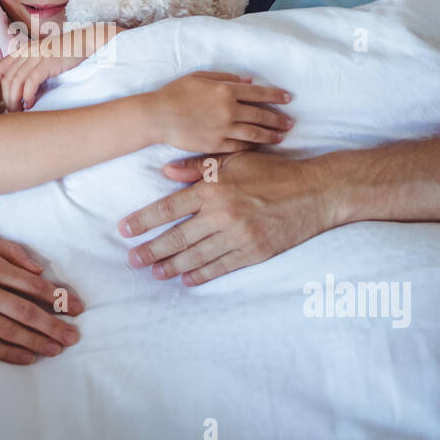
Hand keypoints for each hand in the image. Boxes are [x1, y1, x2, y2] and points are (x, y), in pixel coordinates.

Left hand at [0, 23, 125, 111]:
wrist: (85, 41)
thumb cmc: (65, 54)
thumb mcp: (42, 59)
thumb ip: (29, 72)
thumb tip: (17, 95)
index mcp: (21, 52)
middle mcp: (26, 52)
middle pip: (6, 79)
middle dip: (6, 99)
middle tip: (10, 113)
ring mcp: (36, 56)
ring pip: (16, 81)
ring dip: (15, 100)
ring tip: (19, 111)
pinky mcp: (48, 61)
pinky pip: (31, 81)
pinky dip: (27, 95)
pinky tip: (30, 104)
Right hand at [0, 233, 83, 364]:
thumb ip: (11, 250)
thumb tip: (39, 270)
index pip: (32, 285)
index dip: (58, 298)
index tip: (76, 308)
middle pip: (26, 312)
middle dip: (54, 326)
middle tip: (73, 336)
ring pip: (9, 331)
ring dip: (36, 342)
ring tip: (56, 350)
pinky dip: (9, 352)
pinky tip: (27, 357)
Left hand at [117, 150, 334, 284]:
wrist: (315, 192)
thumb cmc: (274, 172)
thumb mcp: (235, 160)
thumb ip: (199, 166)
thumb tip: (165, 173)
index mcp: (214, 188)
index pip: (169, 207)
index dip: (144, 221)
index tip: (124, 230)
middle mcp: (222, 213)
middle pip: (177, 236)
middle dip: (151, 250)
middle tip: (131, 260)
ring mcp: (238, 236)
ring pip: (196, 255)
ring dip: (172, 266)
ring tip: (154, 272)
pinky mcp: (254, 252)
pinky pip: (221, 267)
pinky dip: (202, 275)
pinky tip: (187, 280)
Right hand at [151, 72, 292, 153]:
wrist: (158, 116)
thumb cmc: (176, 92)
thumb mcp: (200, 76)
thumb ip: (226, 78)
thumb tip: (248, 81)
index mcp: (226, 91)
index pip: (259, 94)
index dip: (276, 96)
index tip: (288, 99)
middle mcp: (229, 110)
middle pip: (261, 116)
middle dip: (278, 119)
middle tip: (290, 123)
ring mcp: (223, 129)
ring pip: (255, 134)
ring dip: (271, 135)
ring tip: (281, 137)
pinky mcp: (215, 145)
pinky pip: (239, 146)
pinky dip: (252, 146)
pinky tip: (259, 146)